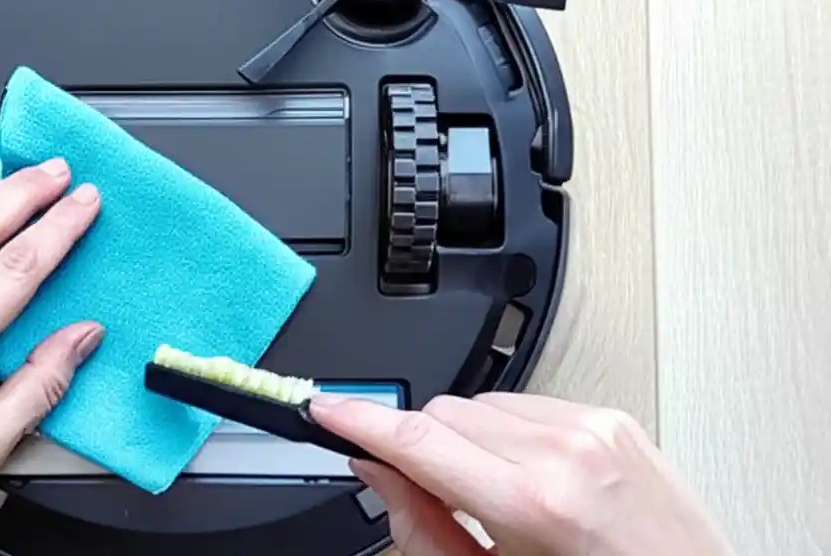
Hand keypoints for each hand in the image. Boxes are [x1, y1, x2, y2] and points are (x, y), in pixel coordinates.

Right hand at [310, 392, 734, 555]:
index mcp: (536, 504)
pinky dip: (508, 434)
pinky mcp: (611, 416)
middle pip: (444, 413)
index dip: (360, 419)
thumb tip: (378, 474)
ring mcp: (595, 426)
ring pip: (481, 405)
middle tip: (425, 495)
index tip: (324, 407)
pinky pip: (525, 403)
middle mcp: (567, 450)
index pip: (420, 439)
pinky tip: (528, 478)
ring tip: (496, 499)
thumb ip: (425, 531)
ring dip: (466, 441)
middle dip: (420, 447)